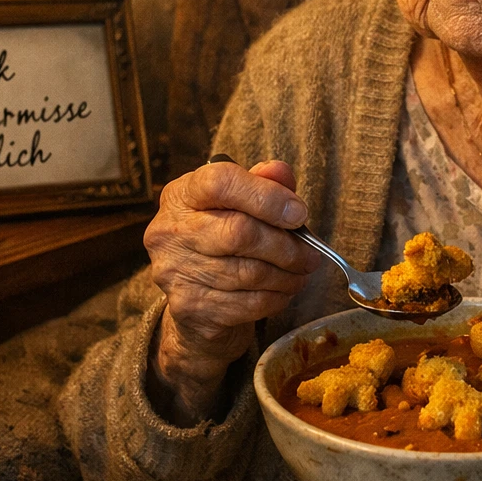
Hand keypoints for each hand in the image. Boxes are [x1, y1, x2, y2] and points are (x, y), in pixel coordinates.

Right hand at [143, 159, 318, 422]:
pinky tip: (285, 290)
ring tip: (302, 272)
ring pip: (248, 273)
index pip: (220, 183)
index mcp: (183, 194)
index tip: (298, 213)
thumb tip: (281, 172)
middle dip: (286, 246)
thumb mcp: (239, 200)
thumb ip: (263, 181)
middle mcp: (170, 230)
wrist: (189, 294)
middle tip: (311, 254)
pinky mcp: (189, 307)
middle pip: (239, 233)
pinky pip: (247, 304)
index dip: (266, 197)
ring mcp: (175, 271)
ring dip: (287, 275)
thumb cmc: (222, 234)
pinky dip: (276, 298)